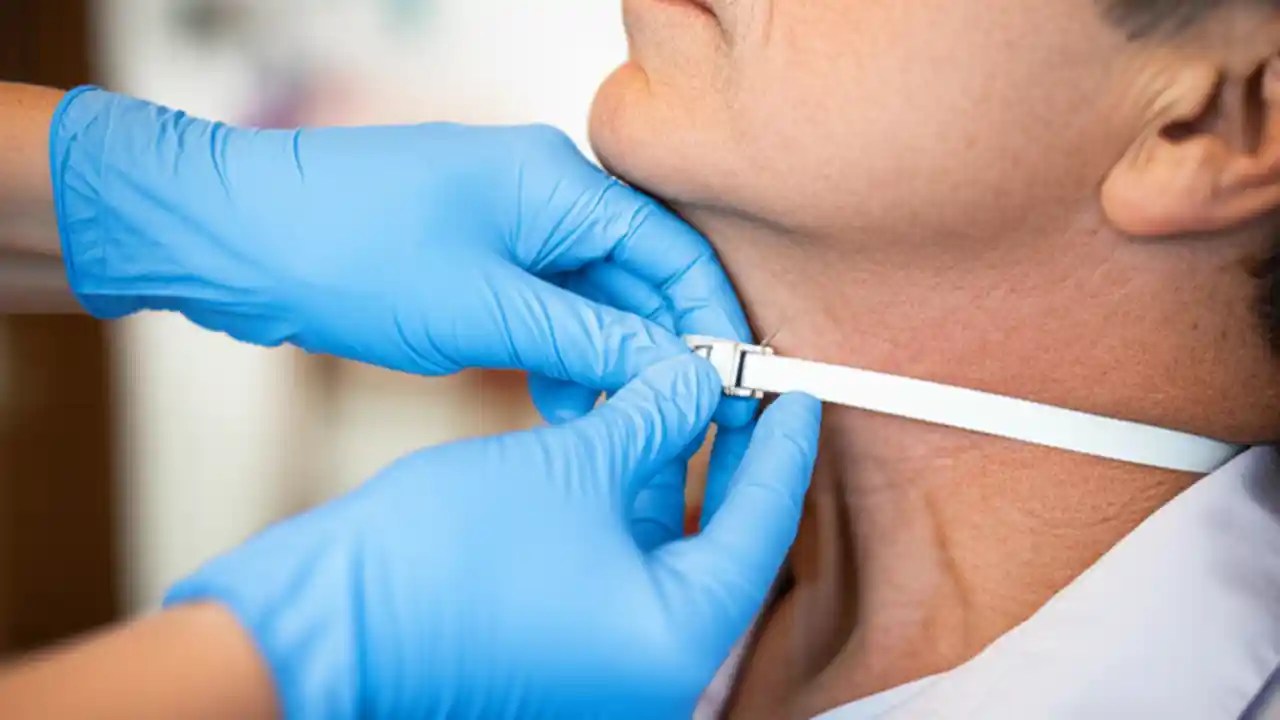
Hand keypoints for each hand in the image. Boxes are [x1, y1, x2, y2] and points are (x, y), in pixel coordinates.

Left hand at [49, 88, 753, 424]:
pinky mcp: (472, 256)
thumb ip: (587, 339)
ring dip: (606, 360)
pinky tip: (558, 403)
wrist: (236, 237)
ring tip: (611, 423)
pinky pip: (542, 306)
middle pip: (637, 275)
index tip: (736, 385)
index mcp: (557, 184)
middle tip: (686, 418)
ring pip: (589, 298)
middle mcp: (541, 195)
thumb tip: (671, 367)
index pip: (672, 252)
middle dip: (662, 349)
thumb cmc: (346, 250)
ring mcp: (505, 224)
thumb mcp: (484, 310)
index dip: (712, 321)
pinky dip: (558, 353)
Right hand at [165, 355, 821, 718]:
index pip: (761, 530)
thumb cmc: (439, 561)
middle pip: (722, 546)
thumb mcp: (569, 467)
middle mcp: (652, 667)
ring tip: (682, 393)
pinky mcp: (565, 644)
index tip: (798, 395)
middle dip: (731, 460)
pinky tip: (623, 436)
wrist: (324, 621)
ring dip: (673, 473)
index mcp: (674, 640)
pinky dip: (628, 503)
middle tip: (745, 390)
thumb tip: (692, 380)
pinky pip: (621, 565)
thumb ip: (650, 417)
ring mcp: (606, 661)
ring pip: (667, 551)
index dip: (783, 451)